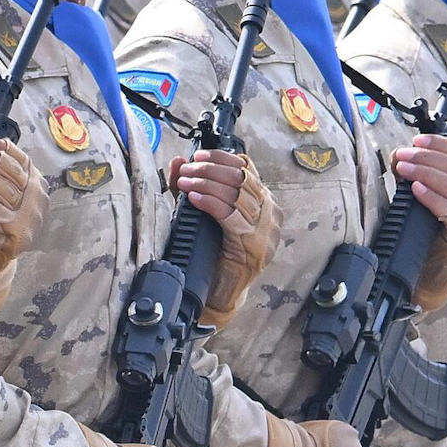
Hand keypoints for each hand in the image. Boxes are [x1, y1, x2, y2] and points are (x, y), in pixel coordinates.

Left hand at [170, 146, 278, 326]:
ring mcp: (265, 228)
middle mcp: (269, 211)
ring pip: (236, 193)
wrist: (224, 289)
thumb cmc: (216, 251)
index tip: (197, 156)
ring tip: (185, 182)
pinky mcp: (253, 244)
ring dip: (207, 184)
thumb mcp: (207, 213)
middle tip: (187, 170)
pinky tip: (194, 198)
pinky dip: (210, 202)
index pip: (246, 168)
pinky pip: (231, 215)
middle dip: (210, 170)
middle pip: (241, 178)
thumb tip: (177, 162)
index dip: (221, 158)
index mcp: (263, 201)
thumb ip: (193, 186)